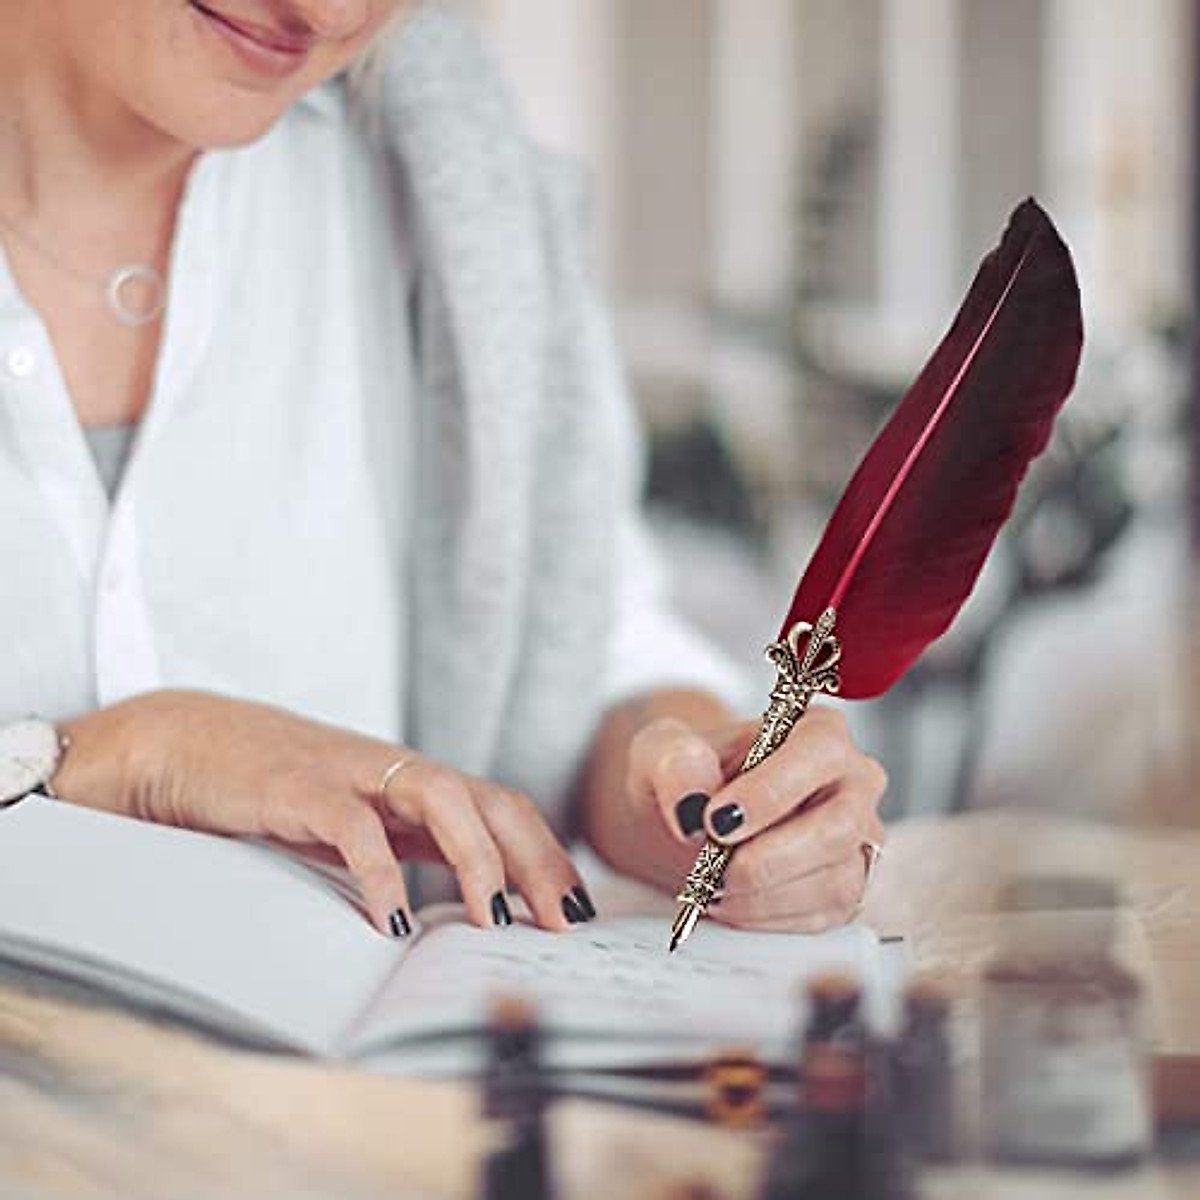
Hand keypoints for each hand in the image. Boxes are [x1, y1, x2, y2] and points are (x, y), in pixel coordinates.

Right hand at [54, 690, 593, 936]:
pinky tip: (397, 923)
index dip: (546, 854)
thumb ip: (406, 846)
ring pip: (441, 798)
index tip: (575, 910)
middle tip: (561, 924)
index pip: (503, 809)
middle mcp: (397, 772)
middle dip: (535, 860)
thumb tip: (463, 903)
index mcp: (415, 783)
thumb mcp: (358, 821)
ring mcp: (352, 774)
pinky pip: (354, 829)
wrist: (190, 743)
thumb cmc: (280, 792)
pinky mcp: (300, 789)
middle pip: (490, 801)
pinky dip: (382, 876)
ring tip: (496, 920)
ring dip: (478, 860)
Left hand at [626, 706, 885, 931]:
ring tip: (711, 885)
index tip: (716, 821)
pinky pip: (824, 917)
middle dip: (767, 860)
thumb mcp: (661, 752)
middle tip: (712, 869)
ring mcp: (858, 840)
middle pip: (839, 827)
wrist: (693, 820)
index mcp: (819, 731)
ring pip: (835, 881)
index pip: (819, 753)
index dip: (769, 792)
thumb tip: (694, 796)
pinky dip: (767, 918)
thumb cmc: (690, 776)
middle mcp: (854, 782)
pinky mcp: (848, 889)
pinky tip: (731, 901)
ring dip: (762, 896)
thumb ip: (674, 761)